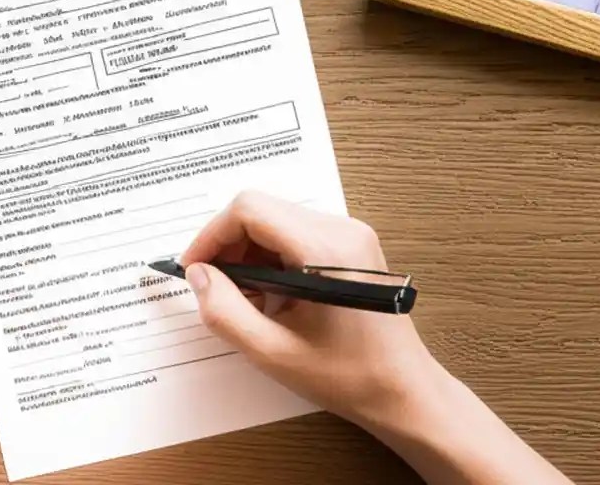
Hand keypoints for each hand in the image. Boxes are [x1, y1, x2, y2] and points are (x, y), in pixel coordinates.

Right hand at [178, 192, 437, 427]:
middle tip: (215, 288)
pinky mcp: (352, 247)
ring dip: (249, 253)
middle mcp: (341, 230)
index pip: (250, 209)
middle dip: (228, 246)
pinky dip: (271, 258)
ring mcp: (351, 235)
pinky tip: (269, 296)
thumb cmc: (349, 376)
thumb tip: (199, 276)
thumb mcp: (273, 352)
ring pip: (277, 221)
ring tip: (243, 299)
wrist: (405, 391)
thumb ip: (225, 311)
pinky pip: (296, 235)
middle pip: (262, 211)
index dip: (212, 235)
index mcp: (324, 249)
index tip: (194, 268)